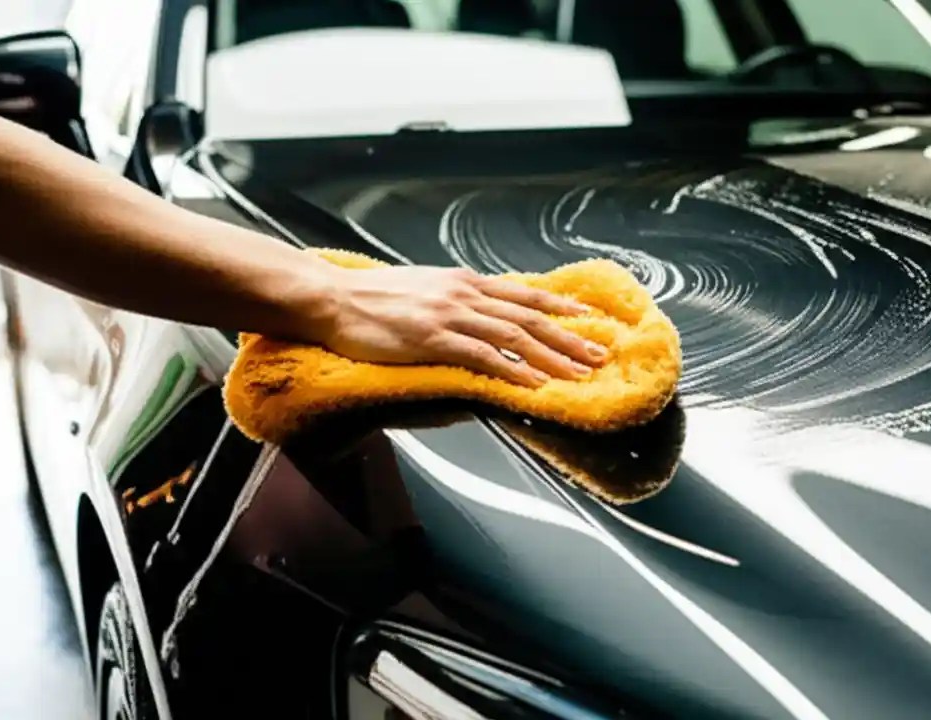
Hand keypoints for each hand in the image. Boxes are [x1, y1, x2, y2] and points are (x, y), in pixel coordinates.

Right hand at [307, 265, 608, 386]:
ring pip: (514, 335)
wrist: (331, 298)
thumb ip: (454, 299)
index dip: (559, 304)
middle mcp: (463, 293)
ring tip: (578, 372)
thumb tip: (480, 312)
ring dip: (551, 355)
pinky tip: (532, 383)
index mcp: (463, 281)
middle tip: (599, 353)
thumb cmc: (371, 297)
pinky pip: (483, 355)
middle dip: (568, 335)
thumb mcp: (423, 288)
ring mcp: (449, 315)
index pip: (523, 293)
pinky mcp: (432, 338)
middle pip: (529, 315)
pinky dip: (512, 369)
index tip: (588, 315)